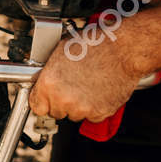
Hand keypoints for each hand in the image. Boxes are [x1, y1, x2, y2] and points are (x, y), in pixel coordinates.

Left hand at [29, 27, 150, 123]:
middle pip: (55, 112)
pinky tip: (99, 90)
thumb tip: (41, 80)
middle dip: (62, 102)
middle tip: (74, 85)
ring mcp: (81, 109)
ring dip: (79, 105)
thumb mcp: (61, 51)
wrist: (124, 48)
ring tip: (89, 84)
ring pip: (74, 115)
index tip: (48, 98)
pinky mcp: (98, 114)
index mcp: (49, 84)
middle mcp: (63, 99)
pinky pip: (91, 117)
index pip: (36, 106)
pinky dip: (95, 107)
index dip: (44, 101)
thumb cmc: (96, 44)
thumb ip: (48, 73)